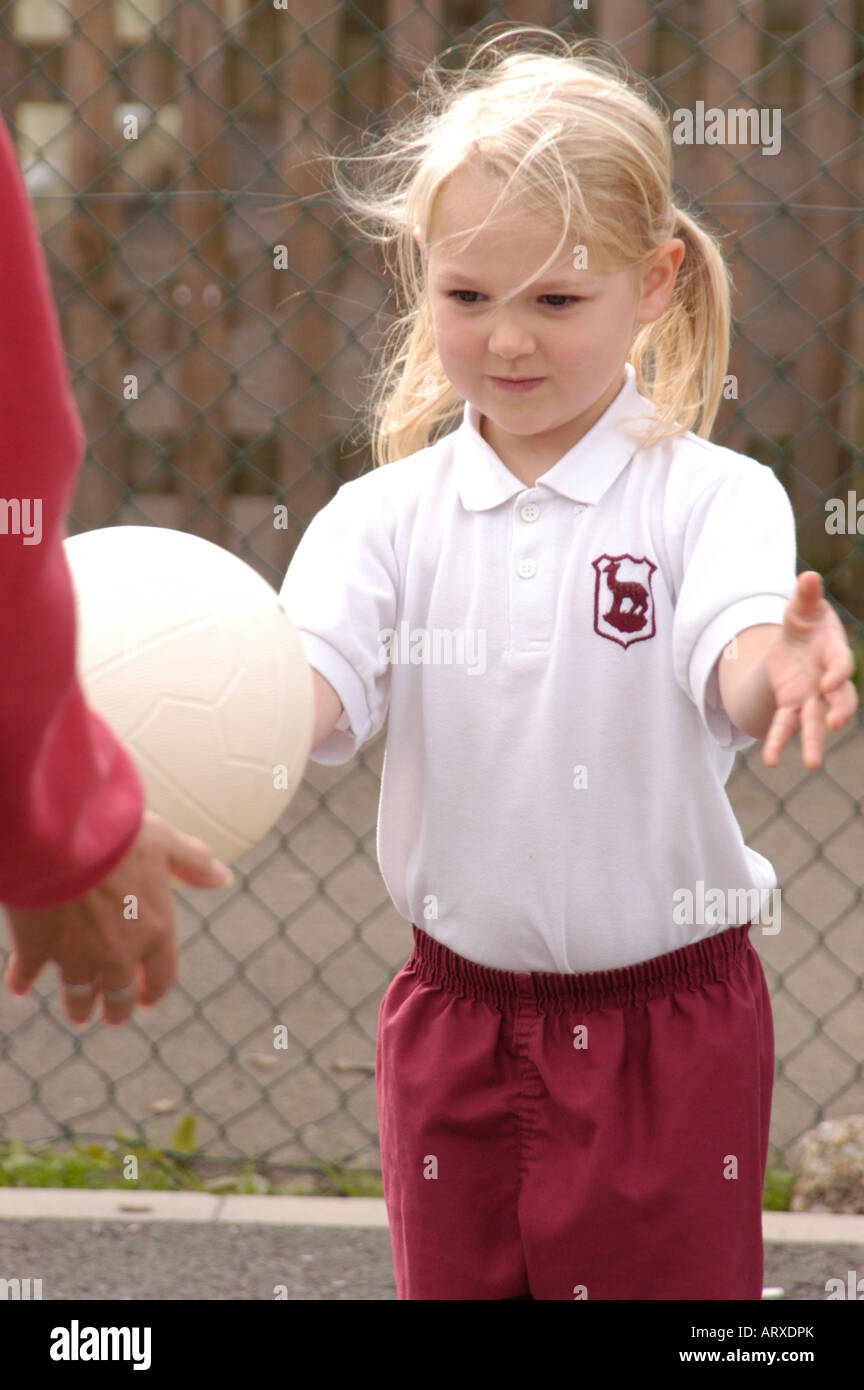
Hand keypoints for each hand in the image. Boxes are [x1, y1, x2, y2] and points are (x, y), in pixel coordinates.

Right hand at [2, 810, 233, 1025]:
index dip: (154, 989)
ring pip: (79, 995)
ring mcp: (75, 956)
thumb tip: (224, 878)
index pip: (161, 976)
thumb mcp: (167, 842)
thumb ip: (194, 863)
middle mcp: (117, 954)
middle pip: (120, 996)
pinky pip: (29, 973)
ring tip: (79, 1015)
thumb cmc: (119, 837)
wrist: (62, 840)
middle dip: (118, 1008)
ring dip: (80, 1007)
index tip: (147, 1000)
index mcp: (154, 931)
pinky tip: (20, 988)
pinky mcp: (37, 949)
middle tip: (114, 1015)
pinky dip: (23, 981)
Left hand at [762, 571, 858, 768]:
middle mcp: (827, 680)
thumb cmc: (806, 620)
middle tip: (836, 724)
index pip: (841, 665)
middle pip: (838, 700)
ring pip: (814, 722)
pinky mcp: (791, 704)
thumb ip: (806, 595)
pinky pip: (784, 725)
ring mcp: (811, 696)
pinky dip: (777, 741)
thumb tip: (807, 575)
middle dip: (839, 711)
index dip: (837, 673)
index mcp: (835, 653)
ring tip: (812, 765)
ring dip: (813, 742)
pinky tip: (769, 760)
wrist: (797, 638)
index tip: (831, 681)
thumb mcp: (803, 606)